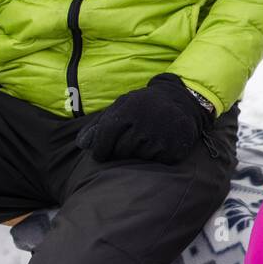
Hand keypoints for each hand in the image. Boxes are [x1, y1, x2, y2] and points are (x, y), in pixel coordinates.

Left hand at [75, 73, 210, 164]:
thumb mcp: (121, 106)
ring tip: (146, 140)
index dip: (100, 150)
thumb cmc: (144, 106)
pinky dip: (155, 157)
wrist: (181, 101)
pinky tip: (159, 144)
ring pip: (136, 158)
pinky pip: (155, 162)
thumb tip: (81, 145)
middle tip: (130, 142)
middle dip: (119, 151)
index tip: (102, 154)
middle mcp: (143, 124)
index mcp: (127, 111)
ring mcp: (159, 137)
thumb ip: (99, 125)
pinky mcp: (173, 149)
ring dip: (137, 154)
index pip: (104, 140)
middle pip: (119, 151)